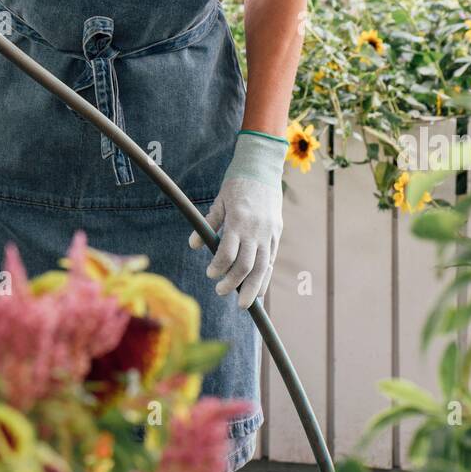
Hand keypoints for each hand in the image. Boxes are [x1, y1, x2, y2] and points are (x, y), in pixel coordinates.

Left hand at [189, 130, 286, 310]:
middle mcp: (256, 229)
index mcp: (239, 220)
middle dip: (234, 284)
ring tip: (243, 304)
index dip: (218, 268)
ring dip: (253, 288)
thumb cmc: (237, 183)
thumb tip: (193, 245)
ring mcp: (269, 233)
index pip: (228, 253)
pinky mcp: (277, 233)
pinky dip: (265, 276)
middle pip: (247, 266)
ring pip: (263, 267)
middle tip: (221, 293)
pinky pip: (271, 260)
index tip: (210, 274)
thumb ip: (208, 223)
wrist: (263, 167)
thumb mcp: (220, 200)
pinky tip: (259, 290)